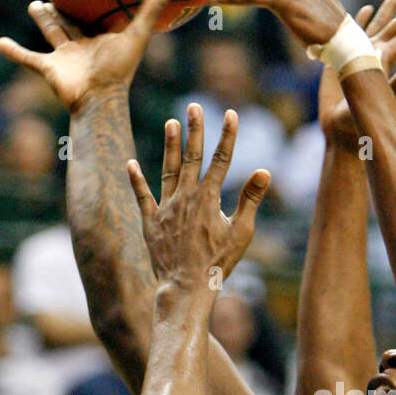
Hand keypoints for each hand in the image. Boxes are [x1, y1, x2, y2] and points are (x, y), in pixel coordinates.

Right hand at [0, 0, 173, 113]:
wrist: (98, 99)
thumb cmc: (119, 70)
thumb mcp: (136, 36)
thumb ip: (150, 12)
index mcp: (103, 38)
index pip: (100, 16)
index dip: (99, 1)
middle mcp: (84, 46)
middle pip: (73, 23)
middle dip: (66, 10)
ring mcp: (66, 57)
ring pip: (52, 33)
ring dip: (44, 20)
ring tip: (35, 6)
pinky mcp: (50, 68)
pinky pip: (28, 58)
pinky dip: (14, 52)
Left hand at [126, 104, 269, 290]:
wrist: (186, 288)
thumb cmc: (217, 263)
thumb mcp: (241, 232)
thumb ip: (250, 199)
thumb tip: (265, 171)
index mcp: (208, 198)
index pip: (222, 159)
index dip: (227, 135)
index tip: (231, 114)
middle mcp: (186, 197)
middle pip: (192, 156)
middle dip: (195, 130)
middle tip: (195, 106)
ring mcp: (166, 208)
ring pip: (168, 170)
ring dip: (170, 145)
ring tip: (171, 122)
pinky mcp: (151, 222)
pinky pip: (142, 197)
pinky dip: (136, 180)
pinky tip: (130, 163)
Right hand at [319, 0, 395, 147]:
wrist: (337, 134)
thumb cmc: (357, 122)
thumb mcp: (379, 102)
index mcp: (386, 61)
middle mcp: (377, 56)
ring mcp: (360, 56)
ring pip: (379, 26)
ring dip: (390, 8)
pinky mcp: (343, 60)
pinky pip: (355, 34)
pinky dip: (361, 20)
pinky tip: (365, 10)